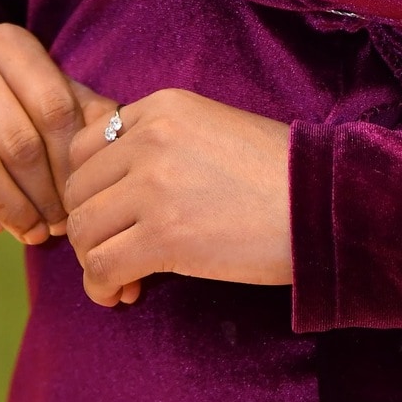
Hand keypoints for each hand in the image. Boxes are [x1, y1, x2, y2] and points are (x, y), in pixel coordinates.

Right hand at [0, 24, 108, 243]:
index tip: (84, 195)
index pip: (53, 106)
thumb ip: (84, 111)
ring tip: (31, 232)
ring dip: (9, 208)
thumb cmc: (8, 101)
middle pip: (16, 139)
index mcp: (6, 42)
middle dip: (44, 192)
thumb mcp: (47, 92)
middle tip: (59, 225)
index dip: (72, 160)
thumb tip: (117, 139)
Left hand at [62, 88, 292, 306]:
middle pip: (77, 190)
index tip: (112, 215)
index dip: (91, 188)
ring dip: (95, 261)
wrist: (323, 204)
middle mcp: (150, 139)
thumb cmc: (278, 173)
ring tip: (123, 278)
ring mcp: (153, 186)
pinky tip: (124, 294)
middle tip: (117, 252)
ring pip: (83, 231)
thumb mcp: (213, 129)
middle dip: (90, 227)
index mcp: (163, 106)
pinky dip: (102, 288)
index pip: (86, 146)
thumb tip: (112, 188)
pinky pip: (101, 268)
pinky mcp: (162, 236)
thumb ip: (161, 141)